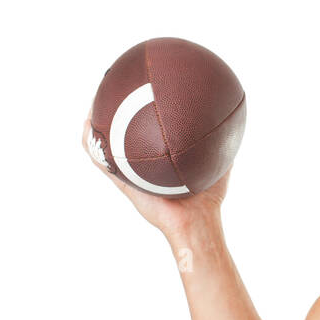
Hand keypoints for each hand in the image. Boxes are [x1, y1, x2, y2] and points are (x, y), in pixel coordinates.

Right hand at [81, 108, 231, 239]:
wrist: (196, 221)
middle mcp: (144, 168)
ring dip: (96, 130)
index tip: (140, 98)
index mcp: (162, 163)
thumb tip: (232, 126)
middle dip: (115, 121)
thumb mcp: (219, 165)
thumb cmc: (209, 198)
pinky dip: (92, 145)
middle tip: (110, 99)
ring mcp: (132, 175)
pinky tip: (87, 126)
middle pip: (124, 142)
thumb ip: (223, 147)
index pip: (149, 139)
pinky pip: (103, 162)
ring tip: (91, 110)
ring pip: (106, 150)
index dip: (142, 121)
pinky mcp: (125, 184)